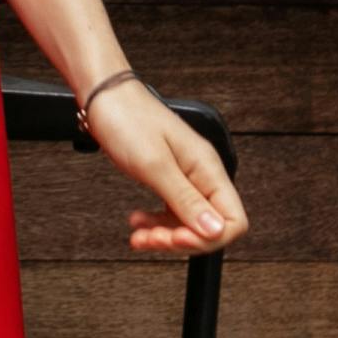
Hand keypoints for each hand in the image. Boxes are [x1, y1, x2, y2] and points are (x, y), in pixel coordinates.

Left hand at [74, 72, 249, 254]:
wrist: (104, 97)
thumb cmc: (127, 119)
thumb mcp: (154, 164)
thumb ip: (186, 200)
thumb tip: (216, 230)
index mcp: (207, 168)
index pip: (233, 220)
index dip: (208, 238)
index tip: (178, 239)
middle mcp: (202, 173)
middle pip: (210, 226)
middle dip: (181, 239)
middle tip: (153, 238)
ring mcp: (185, 176)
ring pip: (188, 222)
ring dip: (165, 234)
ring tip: (140, 235)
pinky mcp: (168, 177)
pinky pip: (172, 211)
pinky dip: (156, 223)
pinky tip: (139, 222)